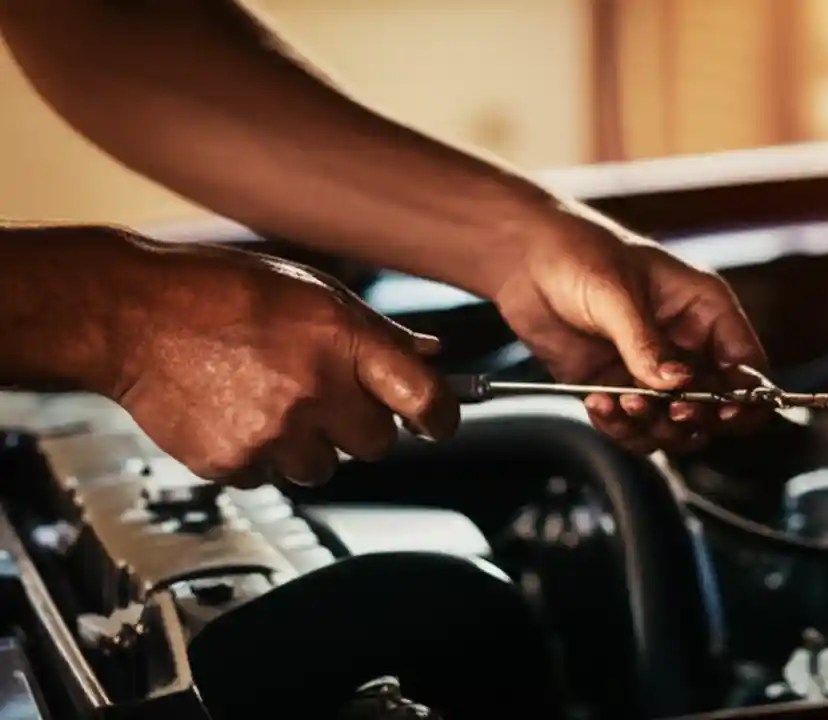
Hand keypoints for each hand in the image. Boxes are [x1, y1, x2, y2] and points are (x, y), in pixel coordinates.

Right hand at [111, 241, 455, 486]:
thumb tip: (428, 355)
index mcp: (343, 339)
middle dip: (360, 426)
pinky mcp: (236, 462)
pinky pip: (272, 477)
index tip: (436, 423)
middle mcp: (316, 388)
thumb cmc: (218, 292)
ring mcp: (275, 431)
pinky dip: (261, 455)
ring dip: (309, 445)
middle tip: (325, 398)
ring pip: (326, 468)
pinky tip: (238, 413)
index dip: (439, 417)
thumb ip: (375, 331)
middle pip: (378, 444)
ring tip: (271, 401)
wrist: (132, 315)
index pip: (425, 399)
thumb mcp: (311, 291)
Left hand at [493, 213, 768, 453]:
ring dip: (652, 425)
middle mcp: (684, 346)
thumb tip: (676, 382)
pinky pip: (630, 426)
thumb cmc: (579, 252)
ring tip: (622, 402)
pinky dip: (618, 426)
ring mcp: (650, 371)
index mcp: (703, 311)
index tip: (725, 410)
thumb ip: (646, 342)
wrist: (523, 258)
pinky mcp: (615, 388)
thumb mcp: (616, 293)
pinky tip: (598, 403)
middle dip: (695, 416)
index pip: (745, 363)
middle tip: (671, 411)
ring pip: (672, 424)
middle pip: (714, 405)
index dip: (745, 393)